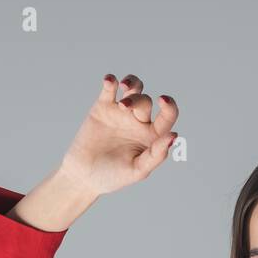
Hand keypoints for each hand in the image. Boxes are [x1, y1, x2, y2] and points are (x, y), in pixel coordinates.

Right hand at [58, 73, 178, 196]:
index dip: (169, 106)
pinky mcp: (103, 107)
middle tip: (124, 107)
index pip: (168, 117)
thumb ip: (156, 155)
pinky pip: (110, 88)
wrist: (83, 176)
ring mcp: (121, 113)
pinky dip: (111, 81)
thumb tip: (173, 135)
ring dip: (131, 84)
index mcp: (151, 136)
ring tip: (122, 87)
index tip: (163, 100)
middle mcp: (139, 122)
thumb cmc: (113, 177)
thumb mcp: (137, 171)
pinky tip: (109, 80)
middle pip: (146, 101)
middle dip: (137, 100)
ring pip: (134, 89)